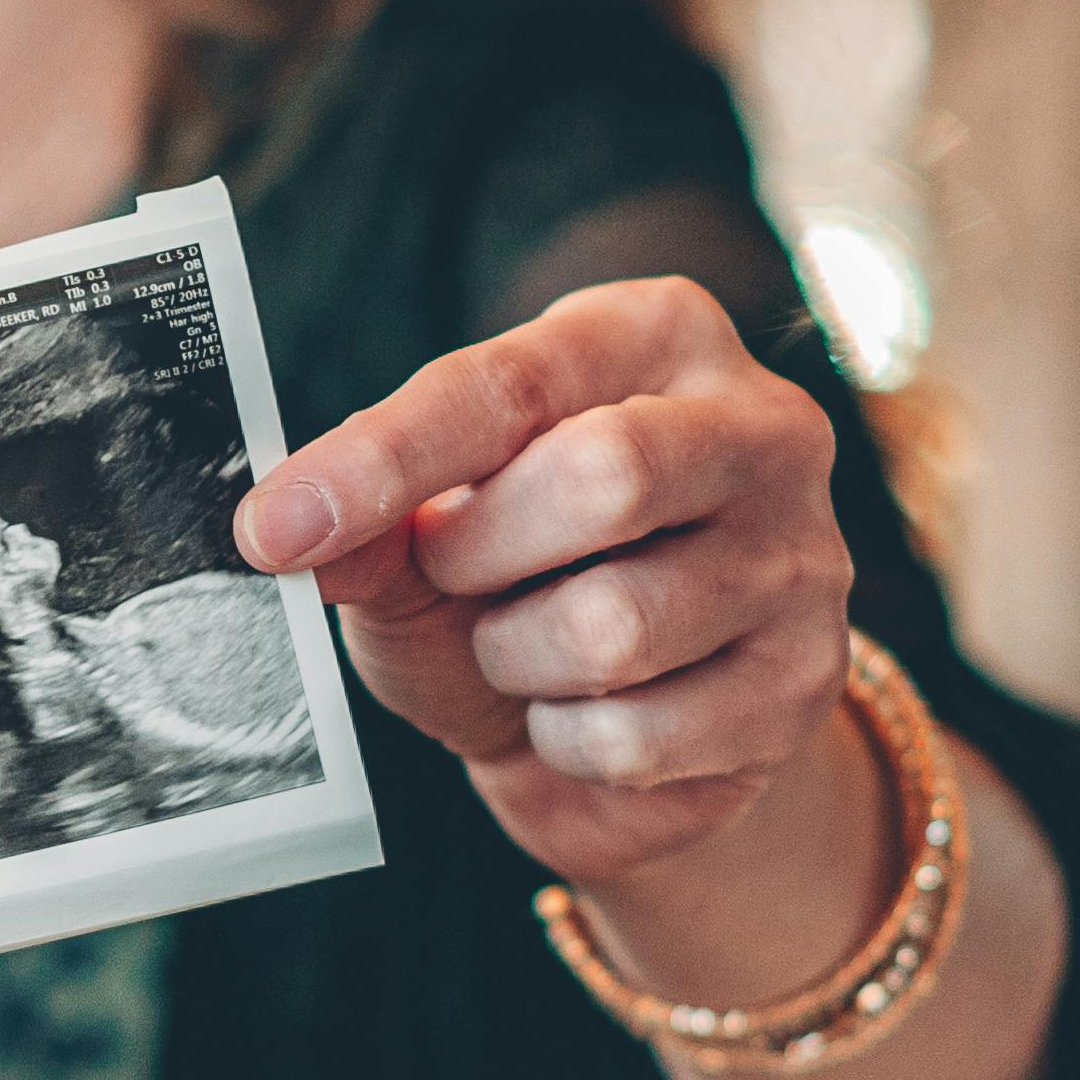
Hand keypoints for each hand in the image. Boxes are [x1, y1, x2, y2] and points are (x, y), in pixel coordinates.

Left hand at [233, 274, 853, 895]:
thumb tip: (296, 530)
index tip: (273, 529)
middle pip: (604, 476)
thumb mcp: (423, 545)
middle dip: (481, 555)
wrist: (622, 732)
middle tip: (452, 579)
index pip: (510, 382)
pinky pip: (642, 733)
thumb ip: (368, 528)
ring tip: (524, 650)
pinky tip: (581, 716)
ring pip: (618, 623)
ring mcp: (803, 558)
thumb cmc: (515, 590)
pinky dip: (569, 744)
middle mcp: (759, 426)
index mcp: (654, 336)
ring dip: (519, 660)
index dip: (383, 459)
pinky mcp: (806, 685)